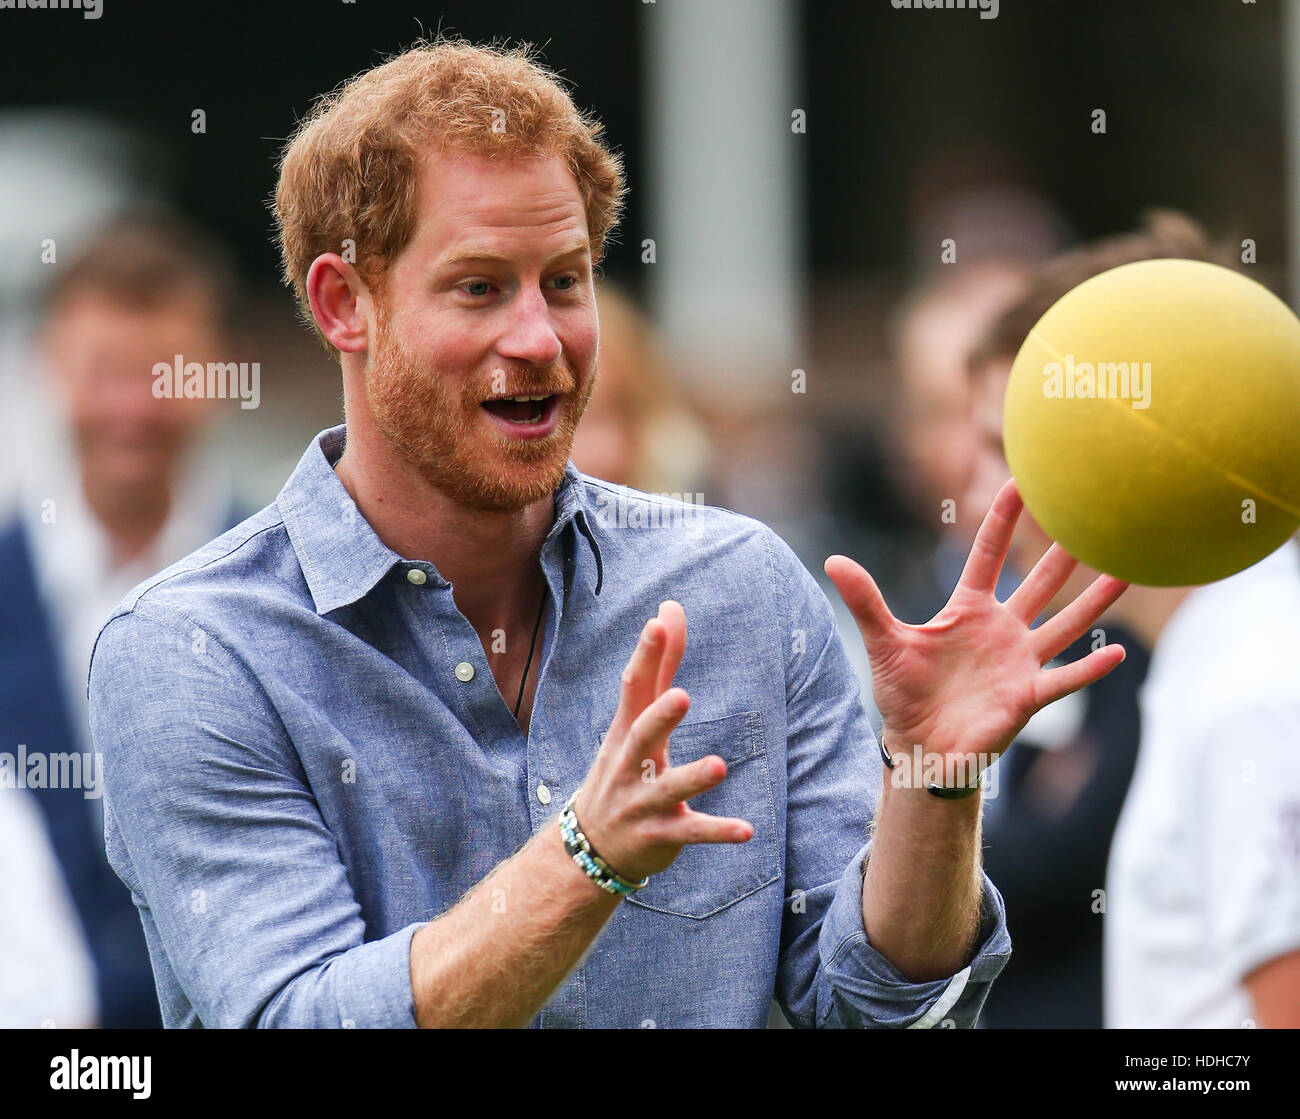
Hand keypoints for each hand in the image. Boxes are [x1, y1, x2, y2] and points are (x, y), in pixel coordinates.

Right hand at [575, 601, 754, 882]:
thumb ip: (657, 667)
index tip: (657, 623)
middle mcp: (630, 764)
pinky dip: (718, 831)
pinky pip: (692, 833)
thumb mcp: (634, 721)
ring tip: (719, 765)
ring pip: (668, 789)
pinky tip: (747, 830)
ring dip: (693, 778)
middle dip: (660, 718)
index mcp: (627, 732)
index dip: (645, 656)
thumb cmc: (623, 769)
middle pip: (643, 736)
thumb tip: (668, 608)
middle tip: (682, 696)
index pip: (634, 688)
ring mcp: (644, 802)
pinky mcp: (662, 835)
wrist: (589, 847)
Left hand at [825, 479, 1128, 764]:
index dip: (1003, 519)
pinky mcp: (1027, 696)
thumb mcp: (884, 641)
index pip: (989, 554)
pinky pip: (1064, 679)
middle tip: (1095, 515)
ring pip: (1066, 624)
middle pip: (1040, 582)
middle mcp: (1002, 629)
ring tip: (1128, 569)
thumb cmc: (905, 692)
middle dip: (1064, 551)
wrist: (920, 745)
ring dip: (1095, 600)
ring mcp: (1019, 661)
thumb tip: (833, 560)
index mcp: (968, 609)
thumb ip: (865, 601)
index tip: (1022, 481)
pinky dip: (1090, 668)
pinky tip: (1119, 653)